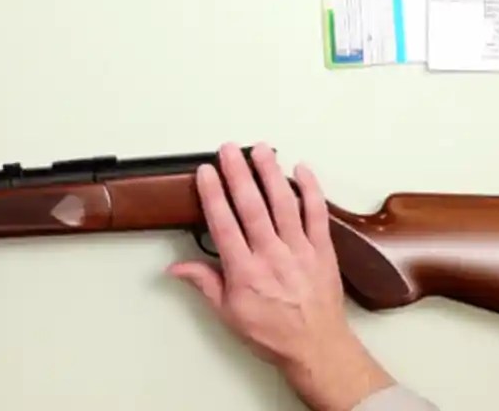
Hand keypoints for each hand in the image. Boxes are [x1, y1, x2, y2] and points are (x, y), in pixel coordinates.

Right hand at [168, 143, 394, 410]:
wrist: (317, 348)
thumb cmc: (272, 333)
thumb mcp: (228, 313)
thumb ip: (203, 283)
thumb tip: (175, 268)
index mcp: (245, 272)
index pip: (224, 225)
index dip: (213, 195)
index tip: (205, 172)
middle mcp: (272, 256)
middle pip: (252, 207)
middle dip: (238, 174)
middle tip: (228, 149)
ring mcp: (300, 251)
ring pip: (284, 204)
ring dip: (271, 173)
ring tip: (260, 149)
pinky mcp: (323, 250)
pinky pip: (317, 214)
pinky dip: (311, 190)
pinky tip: (301, 169)